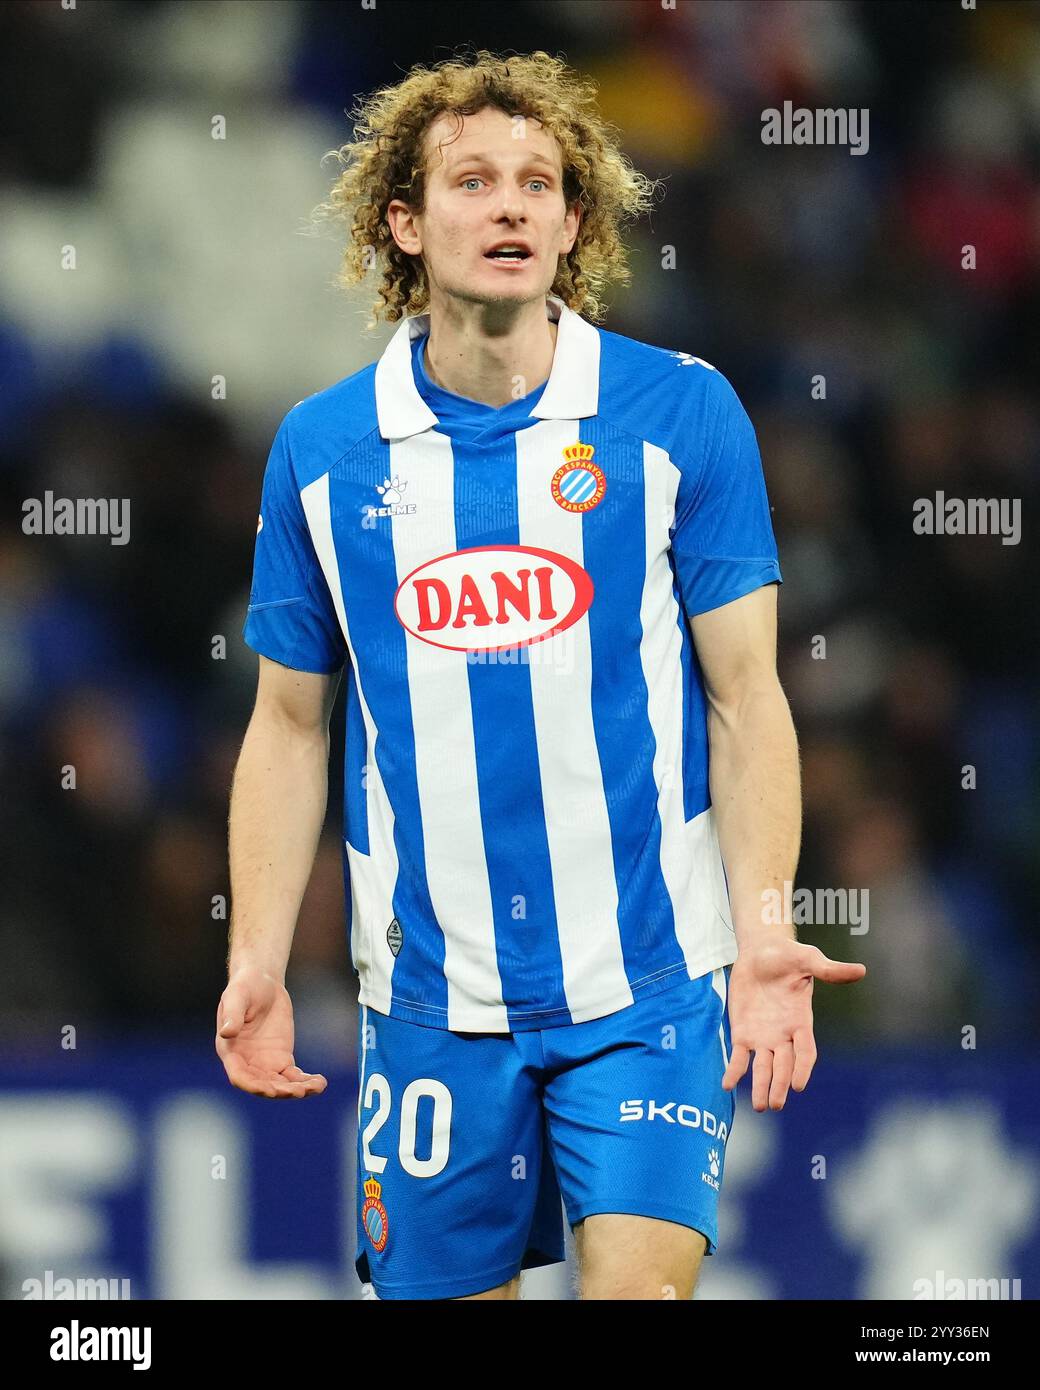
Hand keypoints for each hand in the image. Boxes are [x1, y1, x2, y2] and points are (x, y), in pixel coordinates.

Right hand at [215, 965, 327, 1098]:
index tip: (271, 1090)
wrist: (262, 982)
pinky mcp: (281, 1058)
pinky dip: (305, 1082)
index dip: (254, 1086)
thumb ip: (232, 1015)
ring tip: (316, 1087)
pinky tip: (320, 1083)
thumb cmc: (245, 987)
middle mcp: (246, 1062)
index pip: (240, 1077)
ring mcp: (265, 1063)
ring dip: (297, 1090)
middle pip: (262, 1085)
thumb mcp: (237, 996)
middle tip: (299, 1091)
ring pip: (280, 1084)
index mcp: (231, 1051)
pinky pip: (293, 1076)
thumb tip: (226, 1032)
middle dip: (280, 1091)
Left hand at [722, 935, 865, 1110]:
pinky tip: (727, 1085)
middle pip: (784, 1066)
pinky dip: (734, 1071)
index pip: (805, 1051)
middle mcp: (783, 1035)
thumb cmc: (788, 955)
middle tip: (775, 1105)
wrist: (760, 951)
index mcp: (801, 1021)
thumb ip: (829, 970)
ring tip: (760, 1107)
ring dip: (761, 1086)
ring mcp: (763, 1036)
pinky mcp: (743, 1032)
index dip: (803, 1068)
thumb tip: (861, 970)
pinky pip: (739, 1057)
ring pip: (763, 1068)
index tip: (799, 1084)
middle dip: (780, 1085)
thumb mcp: (808, 960)